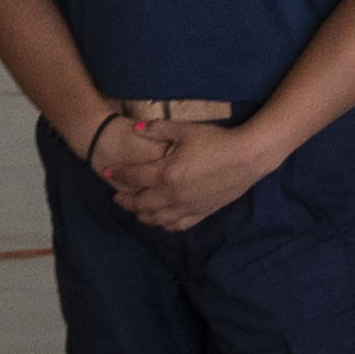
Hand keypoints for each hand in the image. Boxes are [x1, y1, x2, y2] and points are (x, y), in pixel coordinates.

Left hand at [107, 119, 274, 233]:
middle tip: (116, 196)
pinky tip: (161, 221)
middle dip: (125, 200)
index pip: (133, 177)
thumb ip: (158, 129)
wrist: (247, 158)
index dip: (117, 174)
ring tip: (135, 211)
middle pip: (141, 203)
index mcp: (166, 173)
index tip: (106, 172)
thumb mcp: (185, 130)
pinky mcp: (202, 213)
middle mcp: (173, 195)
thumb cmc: (216, 141)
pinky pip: (178, 225)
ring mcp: (187, 206)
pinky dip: (165, 224)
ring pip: (157, 218)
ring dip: (142, 215)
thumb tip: (136, 128)